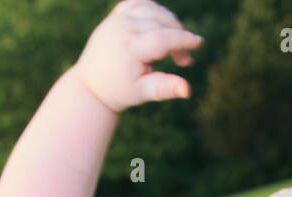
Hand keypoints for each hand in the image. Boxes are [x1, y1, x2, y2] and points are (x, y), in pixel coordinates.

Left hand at [74, 0, 202, 111]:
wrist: (91, 84)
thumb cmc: (120, 90)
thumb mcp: (143, 92)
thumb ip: (166, 88)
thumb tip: (188, 90)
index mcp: (129, 47)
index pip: (163, 38)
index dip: (184, 40)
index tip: (199, 44)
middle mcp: (123, 28)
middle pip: (161, 24)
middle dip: (178, 39)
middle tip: (184, 61)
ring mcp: (118, 18)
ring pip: (153, 10)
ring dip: (169, 24)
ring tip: (173, 46)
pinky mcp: (116, 14)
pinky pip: (141, 4)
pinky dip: (154, 11)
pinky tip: (161, 25)